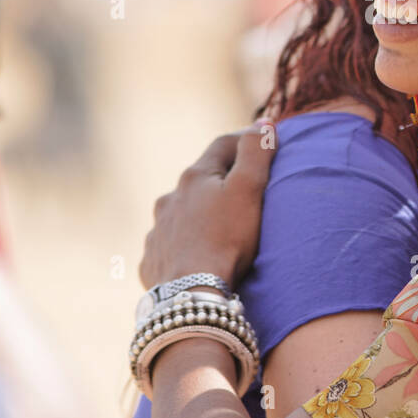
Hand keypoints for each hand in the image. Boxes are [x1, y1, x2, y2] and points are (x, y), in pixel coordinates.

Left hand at [138, 122, 275, 291]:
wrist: (191, 294)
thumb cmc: (226, 239)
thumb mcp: (248, 190)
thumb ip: (256, 153)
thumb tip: (263, 123)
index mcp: (194, 178)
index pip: (223, 146)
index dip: (246, 141)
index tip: (264, 141)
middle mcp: (169, 199)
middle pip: (199, 180)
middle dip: (220, 179)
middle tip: (243, 188)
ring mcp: (157, 231)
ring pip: (181, 213)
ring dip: (198, 213)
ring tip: (218, 227)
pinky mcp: (152, 261)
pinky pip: (169, 246)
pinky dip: (183, 245)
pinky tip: (194, 257)